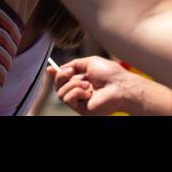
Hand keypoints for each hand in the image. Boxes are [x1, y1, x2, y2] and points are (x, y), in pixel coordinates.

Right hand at [47, 56, 171, 115]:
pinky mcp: (82, 109)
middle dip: (60, 77)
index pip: (64, 79)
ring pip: (61, 93)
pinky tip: (88, 92)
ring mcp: (81, 101)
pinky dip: (76, 92)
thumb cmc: (110, 73)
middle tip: (70, 72)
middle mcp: (80, 90)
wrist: (121, 86)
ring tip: (86, 84)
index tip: (50, 68)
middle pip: (58, 86)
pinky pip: (68, 99)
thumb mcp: (90, 62)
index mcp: (83, 79)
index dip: (55, 74)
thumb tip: (61, 67)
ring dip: (72, 84)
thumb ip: (74, 64)